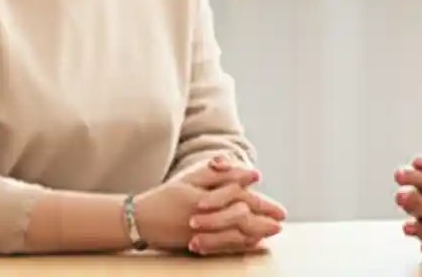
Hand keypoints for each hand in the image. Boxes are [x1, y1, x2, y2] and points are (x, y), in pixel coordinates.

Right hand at [136, 156, 282, 253]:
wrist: (140, 220)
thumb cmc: (166, 196)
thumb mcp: (191, 179)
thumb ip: (218, 174)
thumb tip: (249, 174)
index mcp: (205, 197)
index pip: (237, 194)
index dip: (257, 195)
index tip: (274, 198)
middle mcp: (206, 216)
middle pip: (241, 215)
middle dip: (263, 215)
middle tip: (281, 217)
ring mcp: (203, 233)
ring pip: (236, 233)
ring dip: (257, 231)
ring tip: (273, 230)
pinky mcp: (199, 245)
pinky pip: (225, 247)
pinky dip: (242, 244)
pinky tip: (255, 243)